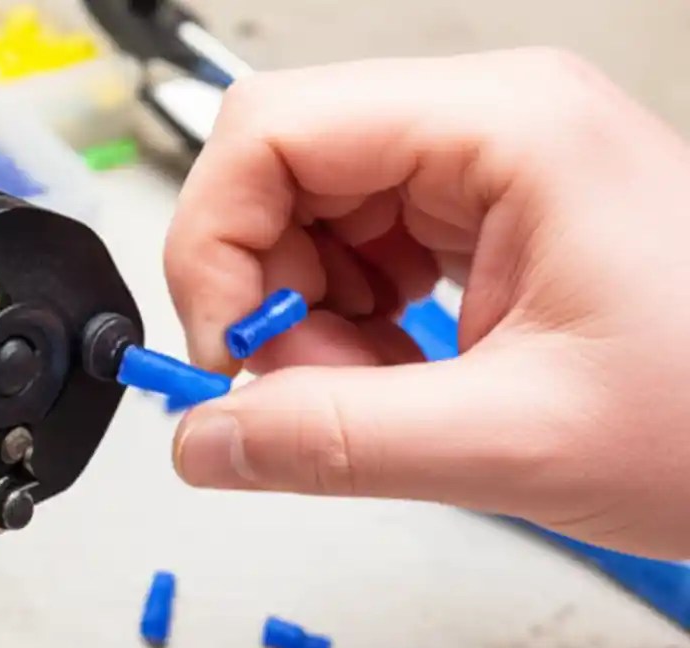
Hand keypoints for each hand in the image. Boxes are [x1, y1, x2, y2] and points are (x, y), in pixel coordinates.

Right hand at [165, 48, 689, 557]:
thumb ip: (337, 445)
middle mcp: (487, 126)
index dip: (216, 243)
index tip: (225, 349)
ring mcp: (486, 168)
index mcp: (504, 129)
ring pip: (311, 217)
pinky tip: (400, 381)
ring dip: (307, 319)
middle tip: (293, 388)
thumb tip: (207, 439)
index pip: (271, 130)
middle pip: (282, 169)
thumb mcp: (516, 442)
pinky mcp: (485, 218)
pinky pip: (359, 253)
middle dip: (265, 289)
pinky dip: (348, 327)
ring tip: (370, 396)